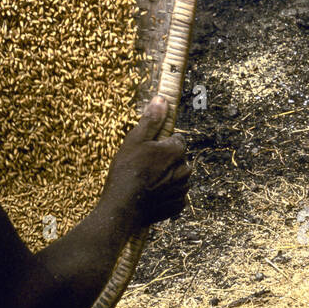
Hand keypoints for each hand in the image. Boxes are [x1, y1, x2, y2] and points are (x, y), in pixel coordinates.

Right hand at [105, 96, 189, 229]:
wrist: (123, 208)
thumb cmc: (127, 172)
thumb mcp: (135, 140)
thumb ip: (151, 120)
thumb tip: (161, 99)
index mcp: (177, 151)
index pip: (177, 140)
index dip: (162, 143)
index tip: (148, 150)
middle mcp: (185, 170)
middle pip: (178, 159)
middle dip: (165, 161)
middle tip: (144, 167)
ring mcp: (182, 190)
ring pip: (177, 177)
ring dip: (166, 177)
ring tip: (145, 182)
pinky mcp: (177, 205)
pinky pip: (174, 195)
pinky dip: (164, 194)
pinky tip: (149, 195)